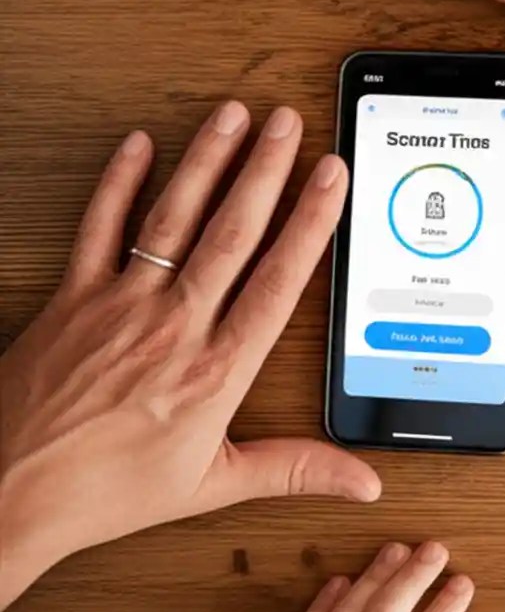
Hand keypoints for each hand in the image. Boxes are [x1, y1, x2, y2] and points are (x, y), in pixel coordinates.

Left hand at [0, 102, 380, 610]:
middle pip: (232, 233)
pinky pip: (99, 228)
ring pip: (174, 218)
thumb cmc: (109, 491)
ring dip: (207, 162)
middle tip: (290, 123)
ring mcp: (121, 305)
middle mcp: (174, 326)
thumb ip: (296, 469)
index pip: (278, 280)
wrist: (13, 494)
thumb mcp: (215, 485)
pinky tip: (140, 145)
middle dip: (267, 170)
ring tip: (234, 116)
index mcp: (217, 370)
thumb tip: (363, 482)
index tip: (331, 178)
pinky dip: (119, 183)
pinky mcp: (72, 299)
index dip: (310, 222)